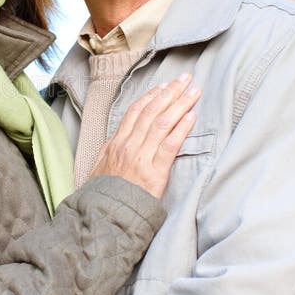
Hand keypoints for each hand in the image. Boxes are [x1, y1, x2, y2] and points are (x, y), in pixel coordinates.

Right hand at [91, 73, 199, 197]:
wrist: (103, 215)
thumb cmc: (103, 195)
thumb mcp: (101, 167)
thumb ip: (111, 150)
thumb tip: (119, 138)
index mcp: (116, 142)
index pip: (136, 111)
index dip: (152, 96)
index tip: (164, 86)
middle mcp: (128, 145)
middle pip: (152, 111)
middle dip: (170, 92)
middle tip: (185, 79)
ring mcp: (141, 158)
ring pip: (162, 123)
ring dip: (180, 104)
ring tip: (194, 91)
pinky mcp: (154, 173)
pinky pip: (170, 145)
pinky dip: (181, 129)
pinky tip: (192, 116)